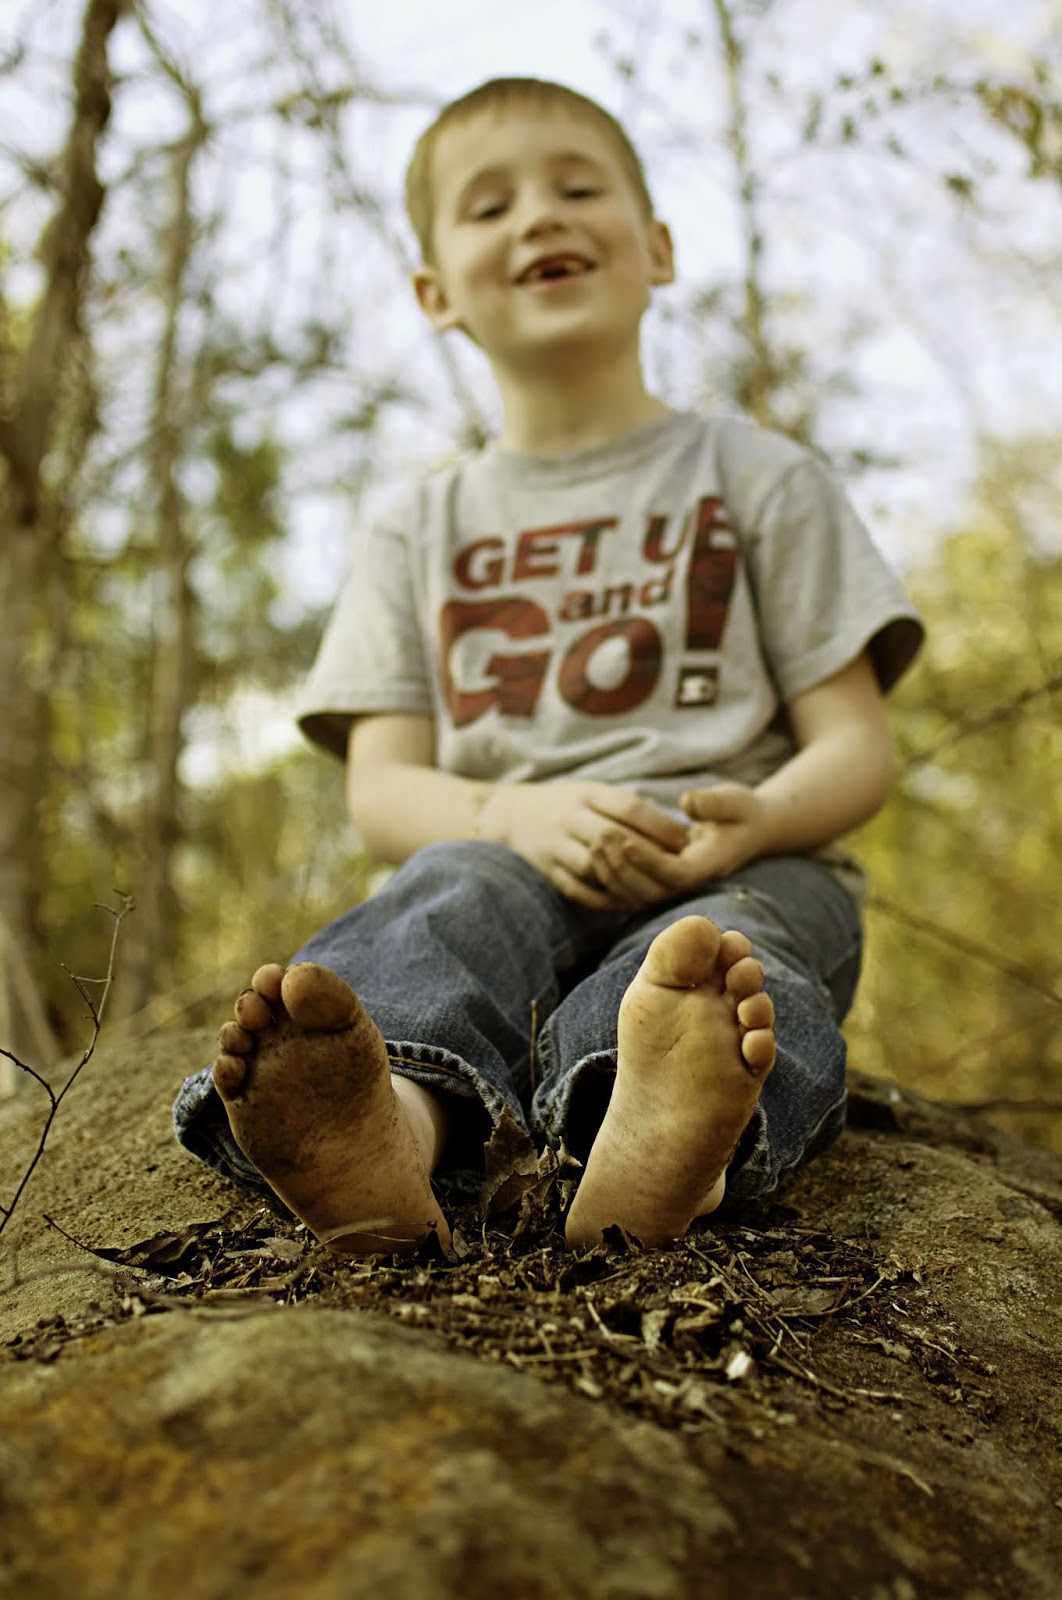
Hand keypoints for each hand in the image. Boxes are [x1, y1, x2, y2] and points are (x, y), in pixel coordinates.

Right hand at [477, 781, 687, 909]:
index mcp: (584, 794)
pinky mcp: (547, 872)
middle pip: (612, 836)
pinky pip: (578, 891)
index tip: (685, 840)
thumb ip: (625, 808)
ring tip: (655, 889)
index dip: (659, 825)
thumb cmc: (566, 805)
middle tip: (677, 868)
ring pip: (594, 866)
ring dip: (626, 879)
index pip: (628, 807)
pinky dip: (604, 900)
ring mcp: (554, 846)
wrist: (509, 816)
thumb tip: (675, 831)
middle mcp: (567, 818)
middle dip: (648, 854)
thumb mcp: (591, 793)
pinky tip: (627, 903)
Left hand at [588, 783, 770, 906]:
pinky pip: (633, 892)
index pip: (676, 873)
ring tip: (594, 842)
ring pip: (638, 896)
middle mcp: (692, 883)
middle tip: (601, 834)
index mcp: (710, 865)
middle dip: (623, 866)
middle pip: (652, 891)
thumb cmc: (741, 812)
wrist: (749, 830)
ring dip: (613, 873)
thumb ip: (713, 803)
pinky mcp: (662, 884)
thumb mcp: (735, 800)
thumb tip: (688, 802)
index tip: (625, 839)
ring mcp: (676, 888)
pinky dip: (612, 878)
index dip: (649, 861)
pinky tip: (595, 853)